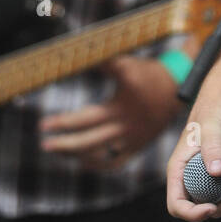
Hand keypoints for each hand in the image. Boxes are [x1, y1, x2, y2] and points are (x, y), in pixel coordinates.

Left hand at [38, 55, 183, 169]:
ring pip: (100, 156)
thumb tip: (77, 56)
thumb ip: (102, 63)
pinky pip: (116, 163)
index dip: (62, 123)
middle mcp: (124, 127)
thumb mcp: (125, 65)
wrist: (178, 86)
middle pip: (89, 142)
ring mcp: (132, 139)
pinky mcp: (138, 146)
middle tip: (44, 144)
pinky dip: (99, 165)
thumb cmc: (147, 73)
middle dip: (64, 145)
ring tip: (59, 151)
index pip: (84, 119)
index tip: (43, 125)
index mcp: (118, 108)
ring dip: (77, 155)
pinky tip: (83, 161)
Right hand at [166, 87, 220, 221]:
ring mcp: (218, 183)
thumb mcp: (210, 127)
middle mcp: (198, 182)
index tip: (211, 207)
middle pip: (212, 209)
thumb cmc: (213, 112)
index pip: (178, 205)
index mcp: (182, 173)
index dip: (192, 214)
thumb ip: (212, 148)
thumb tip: (216, 172)